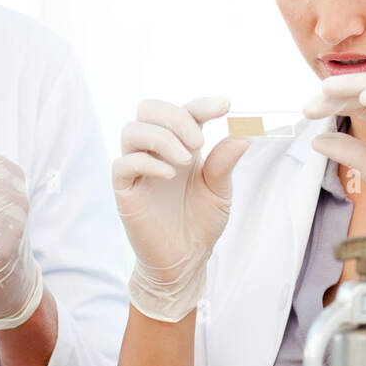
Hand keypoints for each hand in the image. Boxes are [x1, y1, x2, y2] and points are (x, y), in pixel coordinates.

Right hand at [112, 97, 249, 322]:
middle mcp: (156, 151)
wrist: (184, 261)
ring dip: (161, 138)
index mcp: (182, 145)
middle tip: (198, 140)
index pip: (185, 111)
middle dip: (174, 116)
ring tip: (184, 160)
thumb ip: (225, 162)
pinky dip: (146, 161)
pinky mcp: (125, 189)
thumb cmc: (201, 223)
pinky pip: (123, 163)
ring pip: (132, 130)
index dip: (202, 104)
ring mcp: (137, 168)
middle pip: (148, 109)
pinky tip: (169, 175)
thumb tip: (242, 134)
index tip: (225, 106)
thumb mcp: (220, 191)